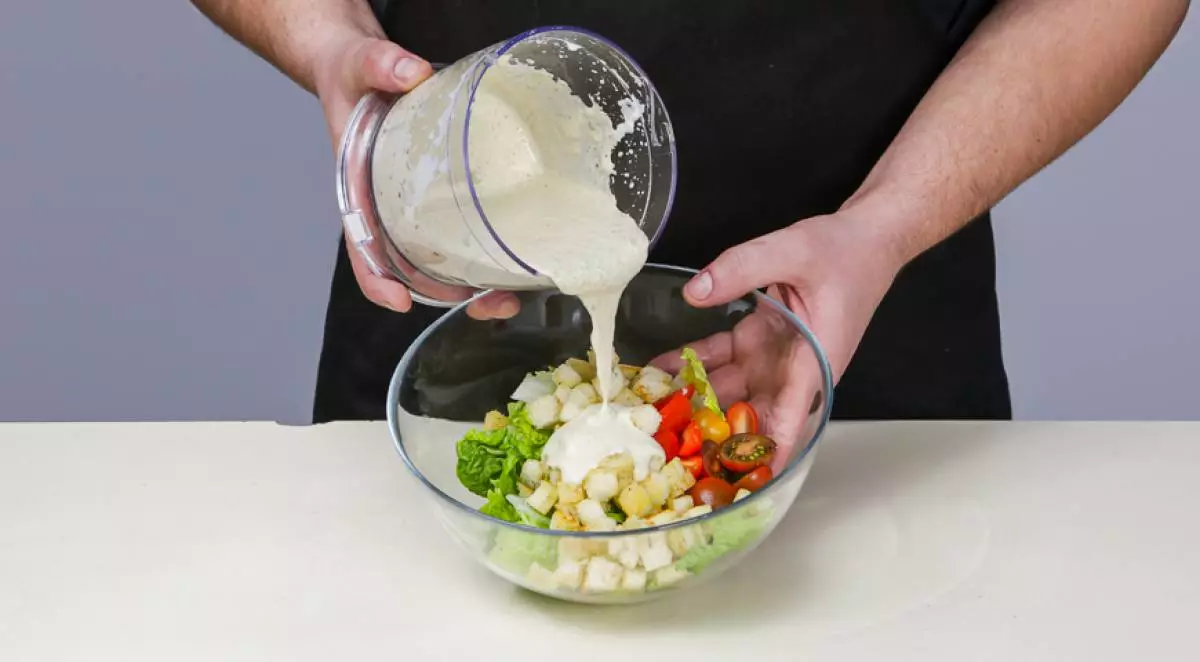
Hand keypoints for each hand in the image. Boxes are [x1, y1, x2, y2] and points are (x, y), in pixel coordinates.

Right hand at [312, 34, 516, 318]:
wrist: (363, 71)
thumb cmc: (353, 77)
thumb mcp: (359, 67)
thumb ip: (380, 66)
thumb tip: (411, 71)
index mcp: (360, 190)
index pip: (362, 245)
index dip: (376, 278)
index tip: (398, 301)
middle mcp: (390, 208)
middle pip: (412, 267)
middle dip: (449, 294)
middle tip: (491, 305)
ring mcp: (420, 204)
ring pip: (445, 256)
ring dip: (478, 283)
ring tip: (514, 297)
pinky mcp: (447, 190)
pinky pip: (466, 225)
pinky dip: (490, 247)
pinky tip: (521, 258)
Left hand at [660, 210, 902, 460]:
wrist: (865, 238)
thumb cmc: (846, 252)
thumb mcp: (793, 250)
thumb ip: (742, 267)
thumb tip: (695, 292)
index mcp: (813, 365)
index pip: (785, 425)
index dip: (759, 458)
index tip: (731, 485)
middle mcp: (792, 373)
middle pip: (748, 418)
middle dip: (710, 438)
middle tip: (664, 453)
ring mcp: (772, 359)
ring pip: (726, 392)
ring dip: (691, 403)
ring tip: (647, 414)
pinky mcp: (757, 342)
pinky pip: (718, 360)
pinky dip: (691, 366)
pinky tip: (659, 370)